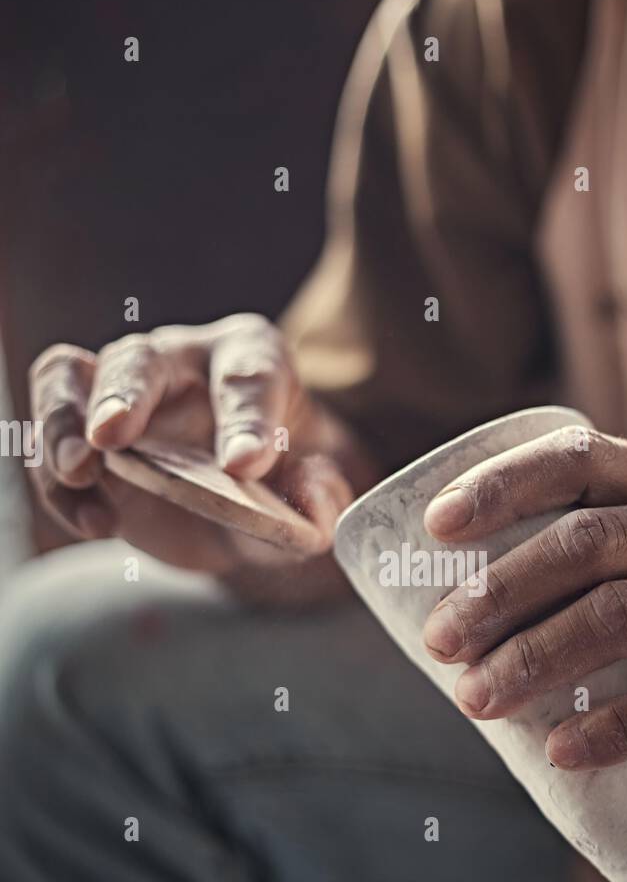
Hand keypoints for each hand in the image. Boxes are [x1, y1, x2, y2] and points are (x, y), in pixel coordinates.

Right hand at [29, 314, 354, 573]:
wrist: (253, 500)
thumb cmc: (288, 478)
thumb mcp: (317, 493)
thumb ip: (320, 499)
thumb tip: (312, 512)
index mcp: (252, 359)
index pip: (249, 375)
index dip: (246, 418)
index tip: (245, 466)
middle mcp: (180, 361)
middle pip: (141, 358)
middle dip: (125, 393)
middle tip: (114, 436)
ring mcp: (123, 394)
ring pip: (70, 379)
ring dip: (64, 424)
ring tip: (80, 471)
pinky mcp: (87, 437)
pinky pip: (51, 442)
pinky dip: (59, 485)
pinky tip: (96, 522)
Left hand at [422, 426, 626, 767]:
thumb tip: (493, 597)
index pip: (583, 459)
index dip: (502, 486)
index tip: (436, 526)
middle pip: (590, 544)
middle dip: (499, 593)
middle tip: (439, 643)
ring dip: (537, 659)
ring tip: (475, 702)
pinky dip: (619, 726)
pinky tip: (564, 751)